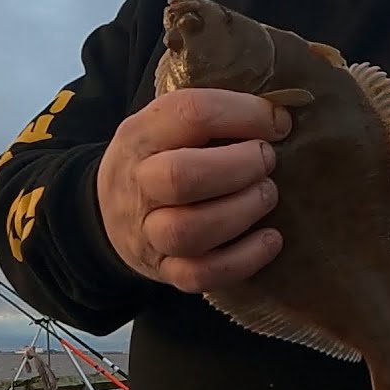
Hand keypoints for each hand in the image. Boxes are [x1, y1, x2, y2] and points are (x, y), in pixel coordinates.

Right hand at [97, 88, 291, 292]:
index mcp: (142, 134)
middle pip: (181, 177)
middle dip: (240, 167)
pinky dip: (243, 260)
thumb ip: (213, 115)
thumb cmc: (159, 157)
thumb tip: (279, 118)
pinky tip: (271, 239)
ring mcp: (147, 233)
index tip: (277, 123)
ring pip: (188, 231)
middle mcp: (138, 183)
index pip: (190, 114)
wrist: (110, 211)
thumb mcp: (168, 124)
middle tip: (267, 160)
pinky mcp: (164, 270)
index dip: (244, 114)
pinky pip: (200, 275)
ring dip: (242, 211)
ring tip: (266, 195)